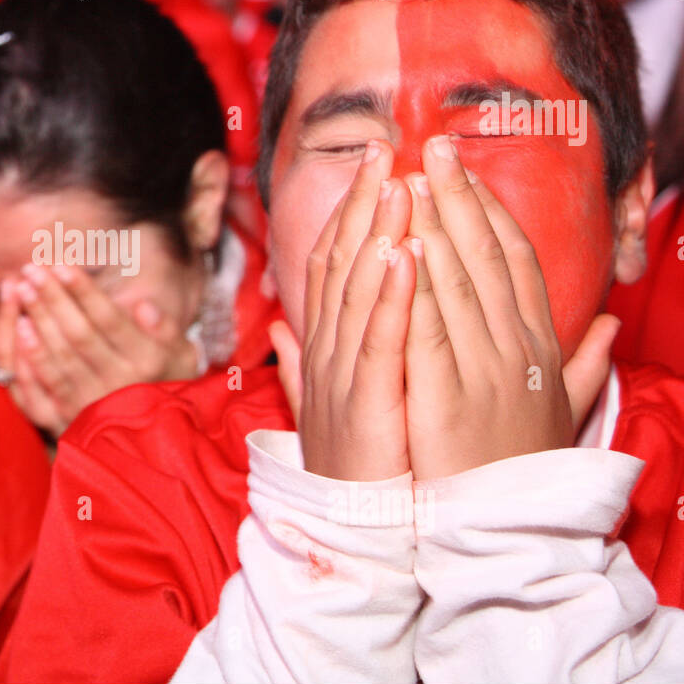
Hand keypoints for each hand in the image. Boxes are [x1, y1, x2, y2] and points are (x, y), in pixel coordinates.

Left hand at [9, 262, 199, 434]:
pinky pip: (48, 385)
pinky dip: (33, 357)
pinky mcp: (74, 419)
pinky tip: (19, 330)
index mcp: (148, 360)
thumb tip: (142, 305)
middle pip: (79, 333)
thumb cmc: (169, 381)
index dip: (83, 291)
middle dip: (54, 298)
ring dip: (39, 320)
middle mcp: (120, 381)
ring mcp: (95, 402)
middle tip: (32, 269)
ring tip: (21, 290)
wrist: (156, 438)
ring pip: (60, 356)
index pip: (109, 319)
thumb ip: (166, 328)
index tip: (60, 264)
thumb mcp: (183, 354)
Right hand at [298, 140, 414, 480]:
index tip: (378, 170)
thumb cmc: (352, 472)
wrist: (348, 535)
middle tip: (384, 148)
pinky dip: (391, 296)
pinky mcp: (364, 404)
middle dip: (362, 205)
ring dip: (376, 233)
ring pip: (356, 292)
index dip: (352, 215)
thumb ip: (301, 364)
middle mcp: (326, 353)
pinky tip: (405, 255)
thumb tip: (278, 327)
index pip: (334, 268)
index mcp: (325, 350)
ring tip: (396, 183)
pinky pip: (379, 342)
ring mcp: (341, 376)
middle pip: (340, 265)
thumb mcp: (328, 407)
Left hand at [402, 135, 617, 478]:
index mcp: (538, 347)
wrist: (506, 533)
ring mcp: (484, 373)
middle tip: (431, 146)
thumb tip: (608, 325)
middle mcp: (516, 351)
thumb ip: (583, 365)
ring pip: (458, 283)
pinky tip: (397, 248)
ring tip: (410, 177)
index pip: (515, 262)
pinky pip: (427, 332)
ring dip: (432, 224)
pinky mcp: (446, 399)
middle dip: (458, 197)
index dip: (489, 210)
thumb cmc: (521, 469)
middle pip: (486, 258)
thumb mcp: (558, 413)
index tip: (462, 171)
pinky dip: (413, 287)